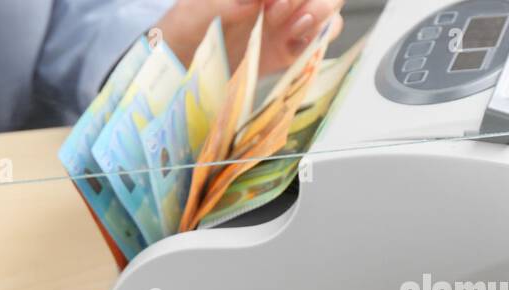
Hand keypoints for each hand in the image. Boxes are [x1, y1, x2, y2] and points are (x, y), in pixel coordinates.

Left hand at [157, 0, 345, 76]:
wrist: (180, 65)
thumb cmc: (185, 28)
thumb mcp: (196, 11)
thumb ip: (224, 4)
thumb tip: (252, 1)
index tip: (268, 2)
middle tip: (274, 13)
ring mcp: (287, 18)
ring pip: (328, 4)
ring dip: (318, 12)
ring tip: (291, 28)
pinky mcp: (291, 47)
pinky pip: (321, 36)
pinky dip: (319, 37)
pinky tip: (295, 44)